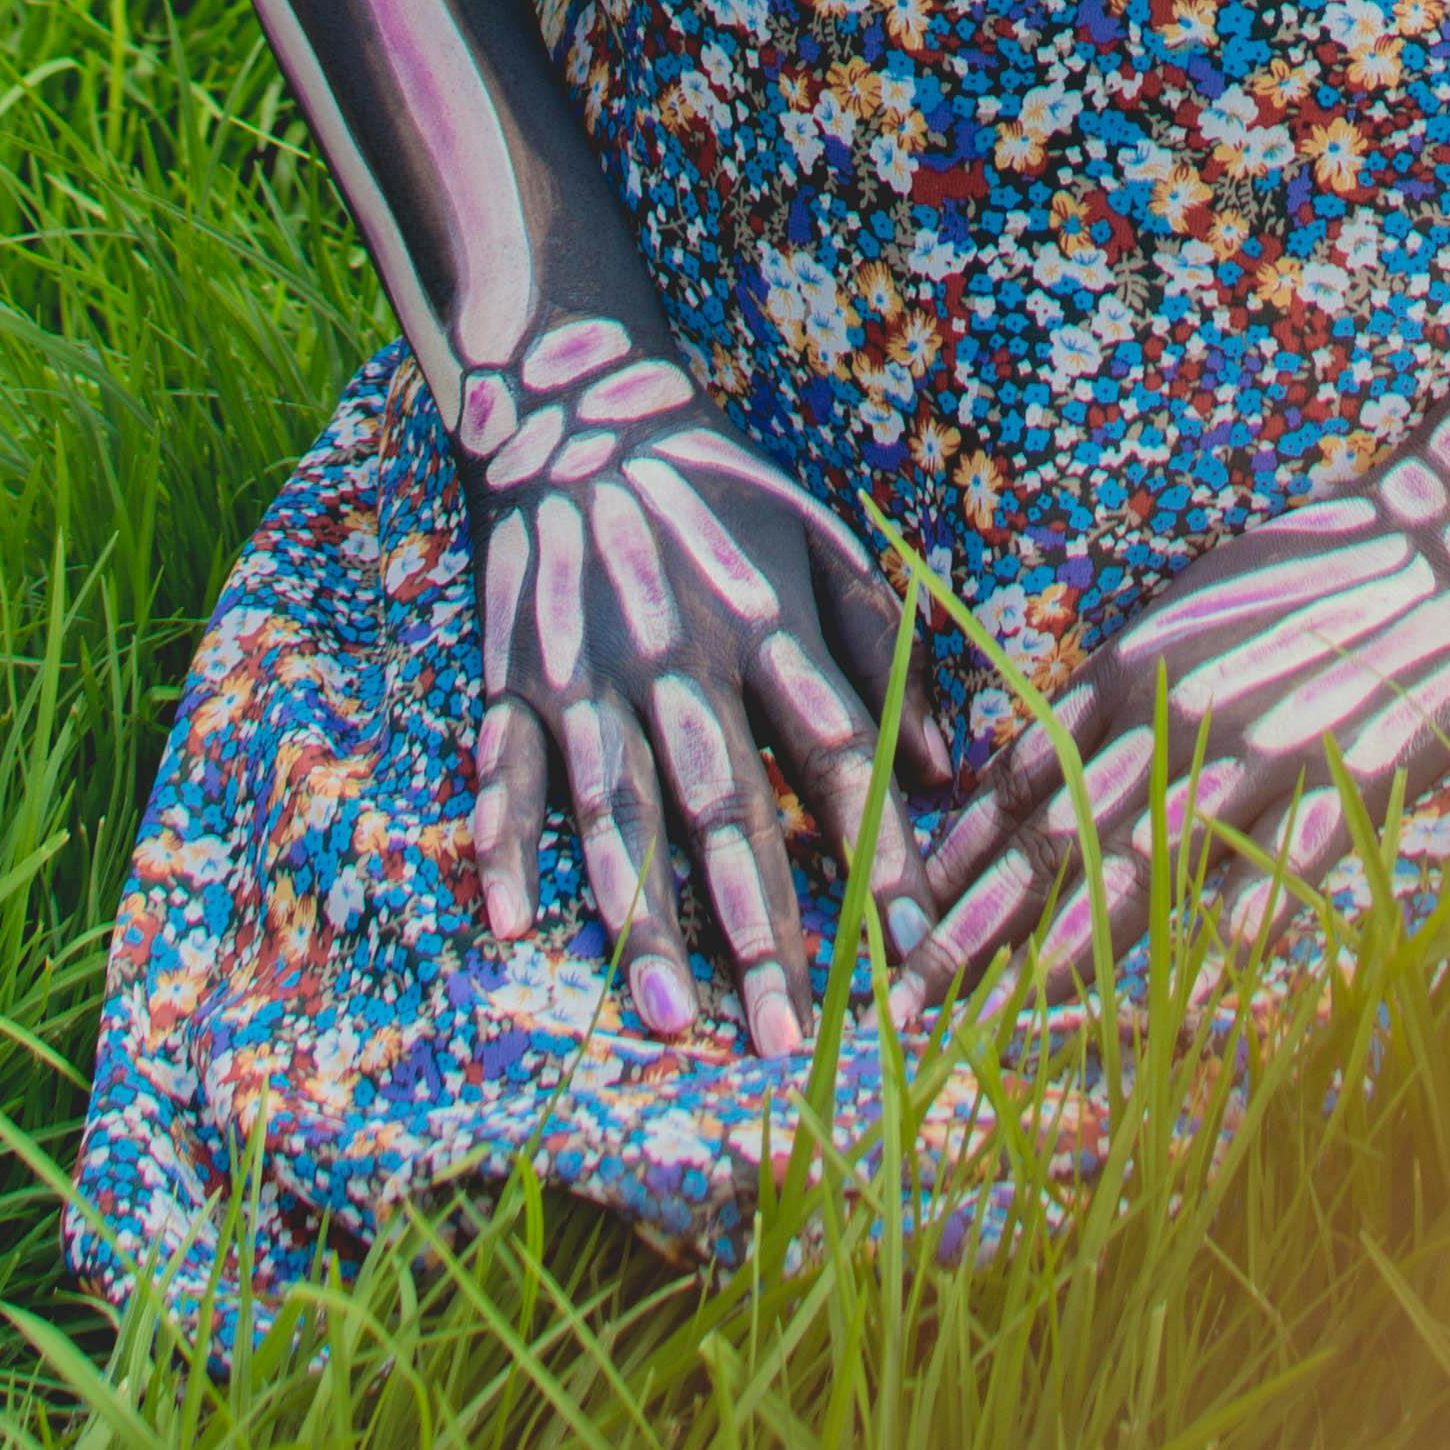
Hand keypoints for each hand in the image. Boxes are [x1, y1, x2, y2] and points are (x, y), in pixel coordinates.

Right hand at [458, 313, 944, 1058]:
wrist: (579, 411)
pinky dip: (505, 844)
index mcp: (766, 624)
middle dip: (761, 929)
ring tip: (673, 1017)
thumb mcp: (822, 545)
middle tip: (787, 1037)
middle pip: (727, 809)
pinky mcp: (515, 676)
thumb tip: (943, 769)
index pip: (835, 756)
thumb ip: (886, 651)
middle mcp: (680, 657)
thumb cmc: (722, 496)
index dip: (878, 852)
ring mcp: (590, 671)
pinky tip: (514, 921)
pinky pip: (509, 771)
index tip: (913, 946)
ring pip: (620, 811)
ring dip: (643, 917)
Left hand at [913, 402, 1449, 999]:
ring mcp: (1260, 758)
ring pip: (1138, 872)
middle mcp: (1179, 712)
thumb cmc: (1316, 576)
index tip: (906, 917)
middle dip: (974, 925)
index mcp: (1138, 660)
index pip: (1020, 771)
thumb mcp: (1193, 608)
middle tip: (906, 999)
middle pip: (1055, 837)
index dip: (959, 852)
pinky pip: (1263, 890)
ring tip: (992, 1024)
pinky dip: (1211, 953)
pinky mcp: (1341, 794)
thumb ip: (1114, 689)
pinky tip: (1169, 1012)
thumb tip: (1026, 762)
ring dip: (1058, 957)